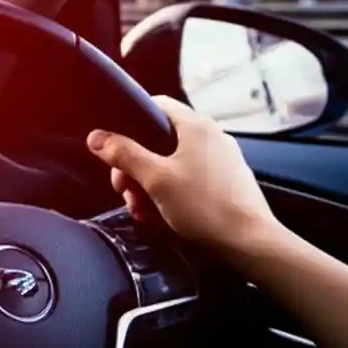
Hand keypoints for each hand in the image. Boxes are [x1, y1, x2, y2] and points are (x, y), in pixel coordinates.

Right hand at [86, 96, 278, 255]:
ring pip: (173, 161)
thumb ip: (124, 155)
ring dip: (150, 183)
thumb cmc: (204, 206)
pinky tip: (161, 214)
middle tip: (125, 190)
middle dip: (136, 165)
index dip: (130, 123)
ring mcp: (222, 158)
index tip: (116, 150)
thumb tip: (96, 137)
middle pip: (160, 139)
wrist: (250, 242)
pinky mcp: (227, 180)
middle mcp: (211, 135)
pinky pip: (189, 177)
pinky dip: (171, 191)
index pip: (156, 105)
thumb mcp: (156, 180)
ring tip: (141, 209)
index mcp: (196, 125)